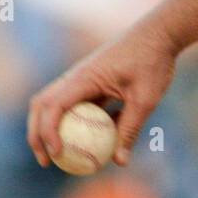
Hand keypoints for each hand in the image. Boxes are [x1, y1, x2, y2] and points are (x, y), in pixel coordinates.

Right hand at [27, 19, 178, 168]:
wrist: (160, 35)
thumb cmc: (153, 63)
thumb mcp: (146, 99)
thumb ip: (131, 128)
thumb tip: (120, 162)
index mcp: (83, 78)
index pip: (53, 106)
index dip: (48, 132)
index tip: (56, 154)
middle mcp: (75, 77)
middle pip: (41, 106)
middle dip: (37, 134)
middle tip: (45, 161)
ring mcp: (81, 79)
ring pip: (55, 104)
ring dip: (51, 128)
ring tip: (60, 156)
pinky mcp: (92, 82)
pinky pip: (77, 105)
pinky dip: (77, 122)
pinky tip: (95, 141)